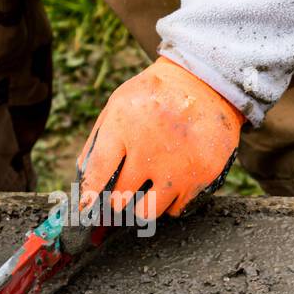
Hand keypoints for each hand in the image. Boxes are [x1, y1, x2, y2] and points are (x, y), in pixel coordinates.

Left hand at [76, 57, 243, 224]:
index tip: (87, 206)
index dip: (89, 194)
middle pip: (121, 197)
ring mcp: (179, 164)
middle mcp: (151, 147)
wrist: (208, 81)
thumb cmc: (155, 95)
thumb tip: (85, 181)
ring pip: (148, 212)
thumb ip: (99, 141)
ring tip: (149, 188)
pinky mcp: (204, 174)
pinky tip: (173, 181)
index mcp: (124, 124)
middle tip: (125, 191)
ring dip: (144, 205)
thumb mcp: (119, 104)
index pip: (98, 172)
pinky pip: (177, 208)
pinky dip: (172, 201)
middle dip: (118, 198)